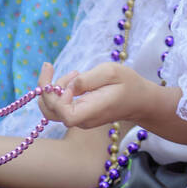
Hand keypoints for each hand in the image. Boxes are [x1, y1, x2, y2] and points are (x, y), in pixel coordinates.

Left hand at [37, 61, 159, 130]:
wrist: (139, 100)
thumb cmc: (128, 84)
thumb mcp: (112, 72)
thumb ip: (89, 79)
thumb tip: (69, 86)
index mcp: (92, 110)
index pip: (64, 115)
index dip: (58, 98)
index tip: (71, 82)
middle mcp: (82, 119)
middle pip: (50, 111)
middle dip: (47, 88)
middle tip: (58, 68)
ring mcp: (79, 119)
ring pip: (50, 109)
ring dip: (53, 88)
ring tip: (74, 73)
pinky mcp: (78, 114)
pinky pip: (59, 106)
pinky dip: (59, 91)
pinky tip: (74, 79)